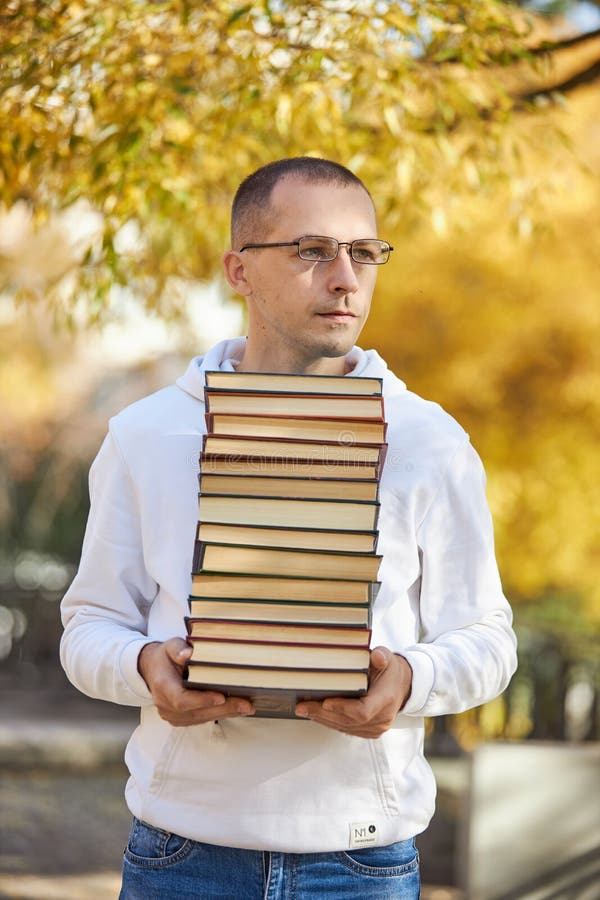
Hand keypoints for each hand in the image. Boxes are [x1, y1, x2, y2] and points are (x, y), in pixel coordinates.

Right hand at [138, 638, 254, 725]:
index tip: (222, 697)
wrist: (151, 669)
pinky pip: (200, 719)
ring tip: (246, 707)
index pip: (182, 699)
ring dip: (224, 714)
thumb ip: (178, 649)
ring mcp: (172, 715)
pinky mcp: (180, 719)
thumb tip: (188, 653)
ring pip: (200, 718)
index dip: (202, 700)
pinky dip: (218, 714)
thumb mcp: (170, 646)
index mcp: (163, 686)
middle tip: (246, 705)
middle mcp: (165, 705)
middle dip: (223, 709)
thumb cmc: (164, 657)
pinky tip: (235, 709)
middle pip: (196, 713)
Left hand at [295, 647, 411, 738]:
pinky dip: (331, 722)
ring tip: (304, 709)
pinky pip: (348, 729)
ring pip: (346, 727)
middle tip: (302, 706)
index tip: (325, 702)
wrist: (403, 685)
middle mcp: (382, 717)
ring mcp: (377, 727)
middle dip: (323, 714)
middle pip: (349, 721)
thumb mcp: (388, 658)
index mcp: (386, 699)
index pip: (363, 711)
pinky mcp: (370, 731)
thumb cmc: (390, 670)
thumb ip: (381, 657)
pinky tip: (316, 714)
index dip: (342, 708)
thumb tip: (376, 656)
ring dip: (323, 719)